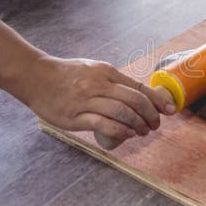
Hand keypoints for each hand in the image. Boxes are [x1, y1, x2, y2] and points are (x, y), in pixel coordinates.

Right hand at [19, 56, 175, 144]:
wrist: (35, 76)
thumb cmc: (66, 74)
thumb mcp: (93, 70)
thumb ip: (112, 81)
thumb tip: (136, 95)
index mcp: (106, 72)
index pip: (138, 87)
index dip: (157, 100)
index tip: (170, 110)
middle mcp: (99, 85)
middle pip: (135, 101)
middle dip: (151, 115)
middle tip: (155, 126)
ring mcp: (87, 100)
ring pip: (122, 113)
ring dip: (138, 125)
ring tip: (143, 132)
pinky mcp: (75, 116)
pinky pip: (103, 124)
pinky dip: (120, 131)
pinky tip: (127, 135)